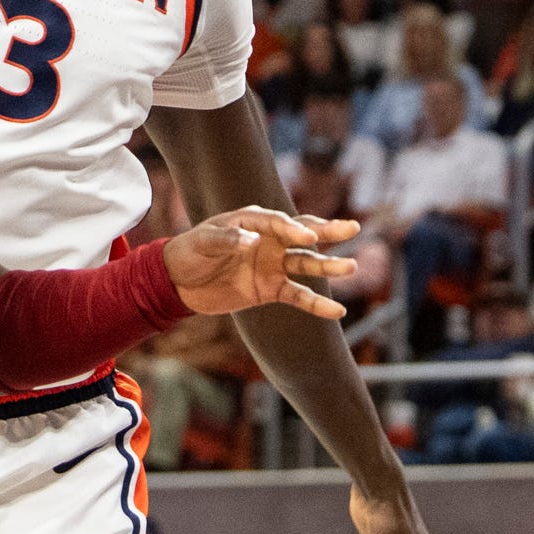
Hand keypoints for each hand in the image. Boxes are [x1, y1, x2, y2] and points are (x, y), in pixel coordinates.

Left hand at [164, 208, 358, 318]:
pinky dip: (316, 304)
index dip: (293, 229)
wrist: (179, 282)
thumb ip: (227, 239)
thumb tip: (253, 241)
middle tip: (353, 227)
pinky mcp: (271, 290)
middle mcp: (269, 241)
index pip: (279, 223)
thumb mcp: (203, 242)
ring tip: (352, 267)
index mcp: (254, 222)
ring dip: (329, 266)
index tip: (307, 237)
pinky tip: (337, 312)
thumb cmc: (191, 251)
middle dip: (328, 231)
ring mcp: (273, 266)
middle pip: (304, 235)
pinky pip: (298, 296)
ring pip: (307, 264)